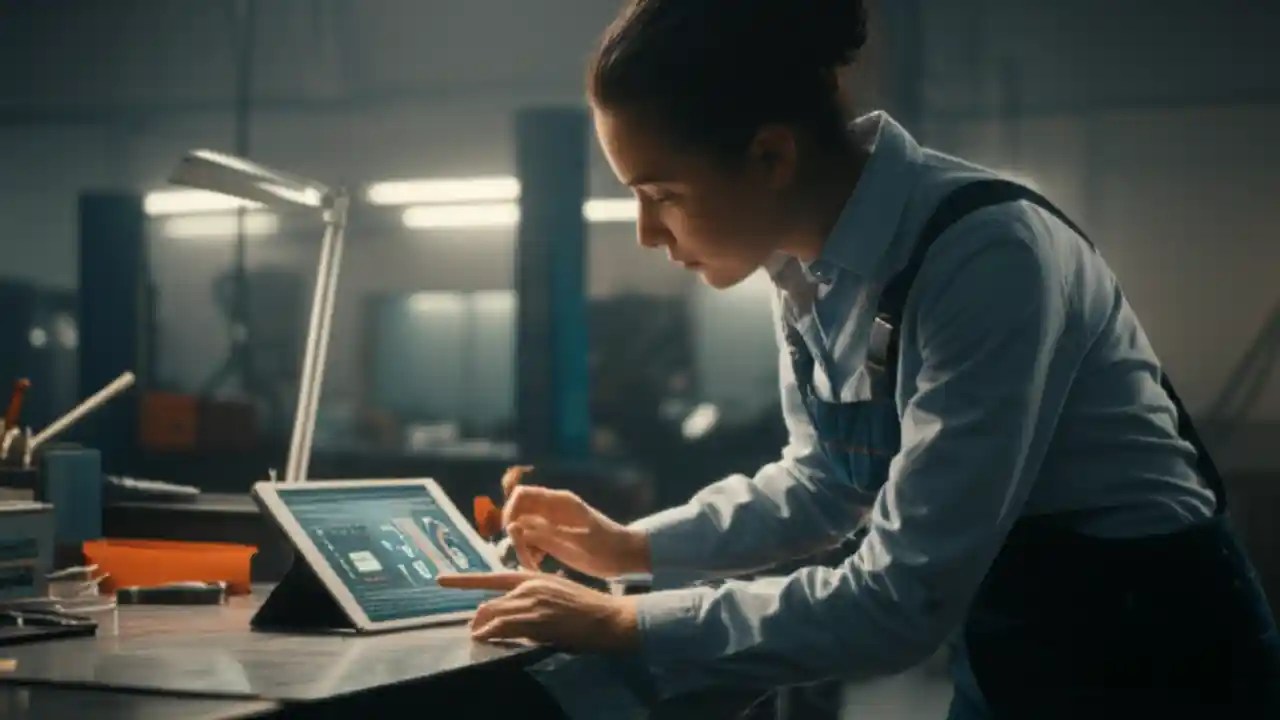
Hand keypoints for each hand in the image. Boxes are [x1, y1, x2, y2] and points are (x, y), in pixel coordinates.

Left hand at [437, 572, 638, 651]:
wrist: (606, 617)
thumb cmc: (586, 607)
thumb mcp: (557, 590)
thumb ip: (534, 594)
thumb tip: (515, 607)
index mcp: (533, 577)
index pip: (491, 577)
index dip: (463, 580)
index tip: (440, 579)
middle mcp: (528, 587)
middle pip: (489, 602)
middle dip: (479, 618)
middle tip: (475, 629)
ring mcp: (530, 604)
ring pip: (492, 615)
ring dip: (483, 628)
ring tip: (479, 636)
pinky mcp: (534, 621)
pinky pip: (501, 628)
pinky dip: (489, 635)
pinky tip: (484, 640)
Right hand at [503, 485, 650, 577]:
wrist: (625, 557)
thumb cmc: (606, 547)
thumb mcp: (576, 541)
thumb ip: (547, 533)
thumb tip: (515, 526)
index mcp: (559, 502)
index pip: (522, 495)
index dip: (510, 510)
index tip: (511, 533)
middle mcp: (551, 511)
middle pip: (518, 514)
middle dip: (514, 535)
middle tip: (526, 557)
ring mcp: (551, 525)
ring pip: (521, 531)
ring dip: (521, 548)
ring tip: (534, 566)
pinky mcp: (552, 540)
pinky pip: (530, 543)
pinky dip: (528, 554)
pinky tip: (539, 567)